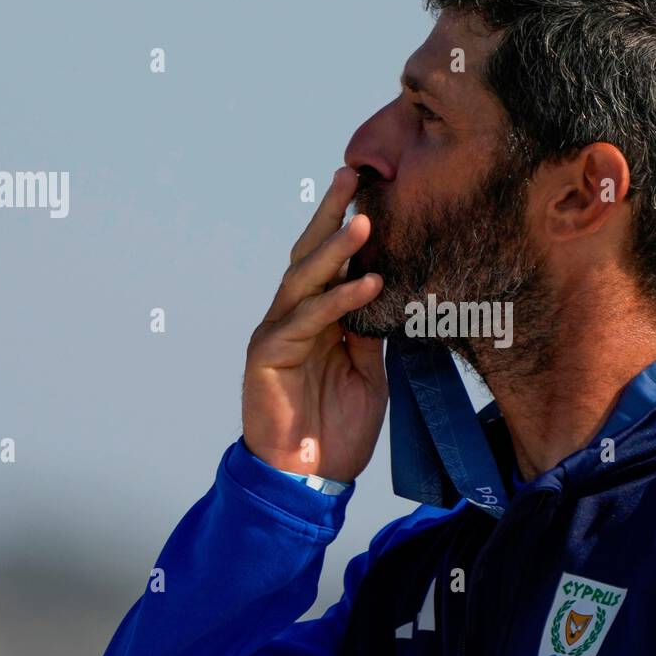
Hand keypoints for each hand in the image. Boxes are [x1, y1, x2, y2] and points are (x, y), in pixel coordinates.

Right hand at [241, 166, 386, 483]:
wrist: (308, 480)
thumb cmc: (337, 430)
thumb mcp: (369, 373)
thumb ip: (371, 333)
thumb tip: (388, 290)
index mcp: (317, 320)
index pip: (331, 264)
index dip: (347, 229)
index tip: (373, 192)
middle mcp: (293, 318)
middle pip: (309, 256)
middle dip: (331, 215)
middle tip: (354, 175)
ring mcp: (277, 333)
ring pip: (304, 278)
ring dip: (335, 249)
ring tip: (364, 221)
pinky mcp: (267, 354)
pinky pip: (307, 319)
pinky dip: (339, 300)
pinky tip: (368, 282)